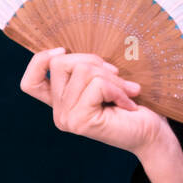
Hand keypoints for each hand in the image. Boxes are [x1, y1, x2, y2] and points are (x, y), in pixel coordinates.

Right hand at [19, 47, 165, 154]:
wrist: (152, 134)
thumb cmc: (133, 104)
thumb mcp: (105, 80)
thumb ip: (86, 70)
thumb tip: (72, 49)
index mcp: (61, 102)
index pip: (30, 82)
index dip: (40, 60)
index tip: (63, 50)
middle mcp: (59, 113)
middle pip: (61, 63)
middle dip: (95, 62)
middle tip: (119, 78)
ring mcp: (67, 118)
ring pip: (82, 71)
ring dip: (112, 77)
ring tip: (128, 92)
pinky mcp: (80, 120)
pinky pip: (96, 85)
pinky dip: (117, 89)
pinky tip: (128, 104)